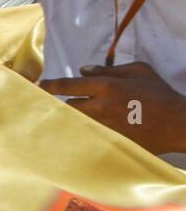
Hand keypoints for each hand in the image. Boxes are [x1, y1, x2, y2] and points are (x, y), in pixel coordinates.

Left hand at [40, 62, 185, 155]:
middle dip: (60, 104)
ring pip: (78, 122)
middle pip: (69, 106)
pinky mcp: (113, 141)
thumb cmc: (160, 93)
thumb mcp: (139, 70)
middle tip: (53, 103)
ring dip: (71, 118)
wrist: (179, 123)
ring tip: (64, 117)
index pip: (69, 85)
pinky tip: (80, 132)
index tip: (39, 86)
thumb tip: (83, 70)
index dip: (51, 86)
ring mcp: (107, 126)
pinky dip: (85, 132)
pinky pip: (91, 135)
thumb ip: (109, 69)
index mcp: (107, 87)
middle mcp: (103, 107)